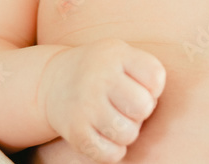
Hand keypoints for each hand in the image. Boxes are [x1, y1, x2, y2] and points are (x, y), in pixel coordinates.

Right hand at [37, 39, 166, 162]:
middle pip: (143, 107)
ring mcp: (85, 105)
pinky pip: (111, 154)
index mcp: (116, 54)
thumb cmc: (102, 71)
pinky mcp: (75, 132)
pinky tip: (105, 134)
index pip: (155, 77)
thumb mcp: (122, 56)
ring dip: (127, 132)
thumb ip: (146, 71)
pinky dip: (113, 150)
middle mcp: (99, 77)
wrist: (53, 82)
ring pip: (129, 134)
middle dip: (141, 111)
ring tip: (115, 119)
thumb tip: (153, 104)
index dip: (153, 87)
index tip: (138, 85)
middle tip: (126, 105)